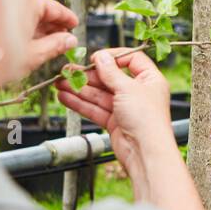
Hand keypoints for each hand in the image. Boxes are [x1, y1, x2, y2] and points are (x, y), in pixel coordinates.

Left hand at [19, 0, 79, 75]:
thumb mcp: (34, 54)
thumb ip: (55, 45)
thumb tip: (71, 40)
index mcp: (25, 6)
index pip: (52, 6)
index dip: (66, 17)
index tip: (74, 23)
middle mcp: (12, 4)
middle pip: (39, 10)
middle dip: (54, 23)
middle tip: (66, 35)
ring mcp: (1, 12)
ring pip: (26, 16)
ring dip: (41, 28)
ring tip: (52, 41)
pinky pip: (14, 21)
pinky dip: (27, 30)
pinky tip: (34, 43)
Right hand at [55, 48, 172, 177]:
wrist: (145, 152)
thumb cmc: (147, 120)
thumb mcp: (128, 88)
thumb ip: (111, 72)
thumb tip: (102, 57)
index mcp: (150, 80)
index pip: (131, 60)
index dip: (112, 57)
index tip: (96, 58)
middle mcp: (138, 93)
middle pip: (110, 78)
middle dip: (88, 75)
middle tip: (68, 71)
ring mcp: (125, 108)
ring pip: (99, 95)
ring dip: (79, 89)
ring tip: (60, 83)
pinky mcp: (114, 122)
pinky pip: (95, 109)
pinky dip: (80, 103)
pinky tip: (65, 97)